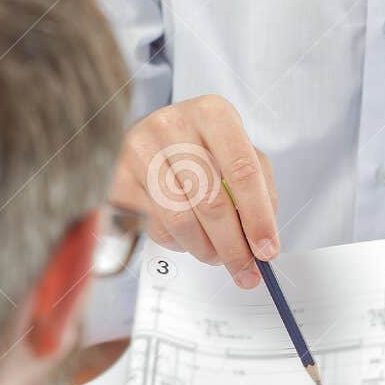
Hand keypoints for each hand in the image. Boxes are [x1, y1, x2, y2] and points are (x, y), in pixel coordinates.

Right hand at [110, 94, 278, 287]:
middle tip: (247, 271)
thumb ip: (260, 191)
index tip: (267, 250)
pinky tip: (187, 236)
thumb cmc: (202, 148)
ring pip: (180, 220)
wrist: (152, 137)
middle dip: (233, 246)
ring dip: (205, 249)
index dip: (258, 216)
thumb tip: (263, 242)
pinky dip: (178, 243)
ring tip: (217, 255)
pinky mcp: (117, 177)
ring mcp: (139, 150)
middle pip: (211, 201)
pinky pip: (154, 226)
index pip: (243, 170)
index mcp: (212, 113)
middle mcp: (172, 125)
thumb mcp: (239, 154)